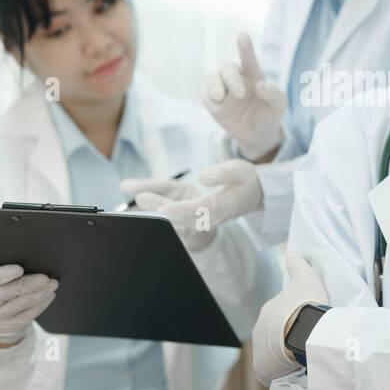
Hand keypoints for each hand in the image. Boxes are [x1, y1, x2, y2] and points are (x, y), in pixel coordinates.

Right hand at [0, 264, 57, 347]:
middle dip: (29, 284)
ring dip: (41, 292)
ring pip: (23, 303)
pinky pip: (30, 314)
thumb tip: (28, 261)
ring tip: (52, 283)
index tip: (20, 269)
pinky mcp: (13, 326)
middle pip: (10, 292)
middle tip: (45, 278)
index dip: (5, 274)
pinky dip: (42, 303)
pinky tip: (49, 294)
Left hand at [123, 159, 263, 242]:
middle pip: (182, 217)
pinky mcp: (195, 217)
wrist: (253, 195)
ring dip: (156, 210)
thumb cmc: (245, 180)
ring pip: (176, 219)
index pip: (199, 210)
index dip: (181, 211)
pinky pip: (175, 216)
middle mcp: (210, 217)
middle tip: (140, 197)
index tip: (165, 209)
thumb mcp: (239, 170)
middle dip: (161, 209)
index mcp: (222, 205)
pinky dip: (160, 208)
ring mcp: (202, 220)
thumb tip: (203, 176)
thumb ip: (222, 173)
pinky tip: (144, 197)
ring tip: (137, 194)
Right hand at [204, 32, 286, 160]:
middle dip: (231, 77)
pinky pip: (206, 96)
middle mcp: (236, 78)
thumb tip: (261, 85)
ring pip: (211, 77)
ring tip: (220, 97)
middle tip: (240, 94)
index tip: (242, 35)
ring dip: (214, 85)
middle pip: (227, 67)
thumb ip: (273, 94)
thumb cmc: (270, 114)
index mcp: (253, 75)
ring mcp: (223, 90)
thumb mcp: (279, 105)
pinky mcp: (214, 104)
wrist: (259, 136)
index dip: (245, 47)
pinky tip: (218, 108)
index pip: (248, 58)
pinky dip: (210, 100)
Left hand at [252, 251, 327, 385]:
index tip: (307, 326)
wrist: (305, 331)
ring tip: (302, 359)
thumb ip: (297, 264)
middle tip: (306, 343)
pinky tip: (294, 372)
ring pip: (272, 355)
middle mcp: (258, 330)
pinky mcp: (262, 370)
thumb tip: (291, 252)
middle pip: (274, 337)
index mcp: (267, 310)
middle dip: (287, 340)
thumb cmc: (306, 304)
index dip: (293, 321)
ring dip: (284, 357)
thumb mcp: (306, 278)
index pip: (279, 316)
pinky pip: (270, 373)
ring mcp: (258, 351)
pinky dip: (280, 373)